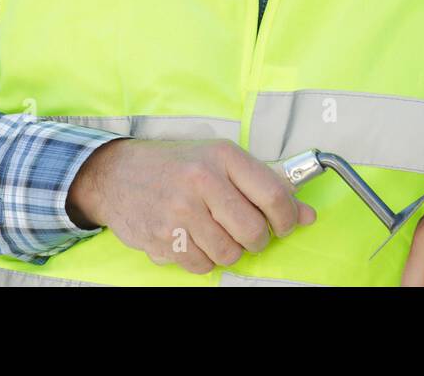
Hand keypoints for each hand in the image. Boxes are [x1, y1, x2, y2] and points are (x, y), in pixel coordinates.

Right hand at [67, 138, 316, 273]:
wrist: (116, 174)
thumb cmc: (176, 165)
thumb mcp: (221, 161)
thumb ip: (266, 185)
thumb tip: (307, 214)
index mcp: (223, 157)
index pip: (274, 196)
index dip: (288, 219)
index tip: (284, 224)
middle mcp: (201, 181)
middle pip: (253, 231)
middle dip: (257, 240)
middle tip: (248, 233)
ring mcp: (179, 211)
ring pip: (229, 254)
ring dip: (229, 250)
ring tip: (216, 233)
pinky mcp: (161, 237)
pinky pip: (201, 266)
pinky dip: (203, 260)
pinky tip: (194, 240)